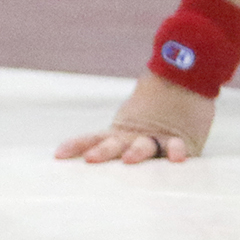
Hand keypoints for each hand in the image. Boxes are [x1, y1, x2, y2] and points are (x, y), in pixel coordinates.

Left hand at [54, 72, 214, 162]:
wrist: (181, 80)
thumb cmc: (154, 107)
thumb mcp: (128, 123)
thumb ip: (112, 139)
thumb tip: (85, 154)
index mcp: (119, 133)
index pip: (93, 138)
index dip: (76, 145)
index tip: (58, 155)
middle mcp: (134, 136)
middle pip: (115, 143)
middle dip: (102, 152)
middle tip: (90, 159)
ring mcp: (156, 137)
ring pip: (144, 145)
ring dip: (136, 152)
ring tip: (128, 159)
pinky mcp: (182, 140)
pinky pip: (178, 145)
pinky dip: (176, 150)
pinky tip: (176, 158)